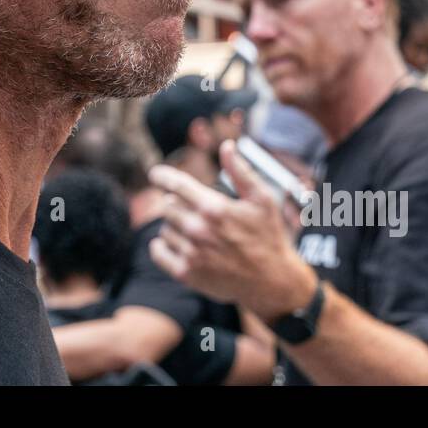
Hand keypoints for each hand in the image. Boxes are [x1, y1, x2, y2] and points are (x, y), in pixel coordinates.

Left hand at [148, 141, 317, 324]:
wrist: (272, 281)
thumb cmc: (269, 236)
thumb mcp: (262, 199)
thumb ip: (241, 171)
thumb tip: (227, 146)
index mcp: (214, 208)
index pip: (175, 184)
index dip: (162, 175)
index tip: (155, 174)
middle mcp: (199, 229)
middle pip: (167, 206)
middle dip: (175, 203)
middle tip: (190, 209)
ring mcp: (191, 253)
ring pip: (164, 228)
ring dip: (173, 225)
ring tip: (193, 229)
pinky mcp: (187, 273)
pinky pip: (158, 251)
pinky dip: (161, 245)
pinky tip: (174, 242)